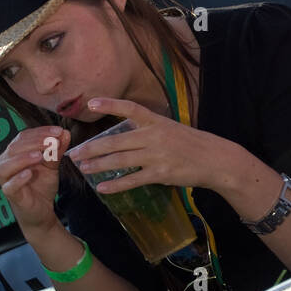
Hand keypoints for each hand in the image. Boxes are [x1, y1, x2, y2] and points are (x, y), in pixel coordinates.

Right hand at [0, 125, 69, 235]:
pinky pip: (9, 185)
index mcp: (16, 152)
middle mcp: (7, 162)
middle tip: (52, 141)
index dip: (41, 132)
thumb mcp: (53, 165)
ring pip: (6, 165)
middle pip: (15, 147)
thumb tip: (65, 133)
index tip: (59, 131)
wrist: (42, 210)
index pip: (24, 136)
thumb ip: (57, 150)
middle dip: (35, 142)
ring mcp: (6, 178)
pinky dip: (18, 178)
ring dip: (23, 158)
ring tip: (39, 156)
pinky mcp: (9, 194)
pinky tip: (29, 173)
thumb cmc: (42, 184)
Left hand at [71, 97, 233, 194]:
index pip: (131, 108)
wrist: (216, 160)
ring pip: (120, 160)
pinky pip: (133, 180)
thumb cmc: (193, 145)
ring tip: (83, 168)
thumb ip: (149, 130)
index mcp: (157, 121)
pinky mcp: (161, 173)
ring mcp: (157, 155)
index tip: (92, 103)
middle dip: (92, 147)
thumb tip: (125, 135)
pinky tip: (103, 188)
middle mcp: (154, 136)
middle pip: (116, 140)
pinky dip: (116, 185)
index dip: (110, 105)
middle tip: (74, 153)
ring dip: (99, 165)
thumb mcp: (172, 129)